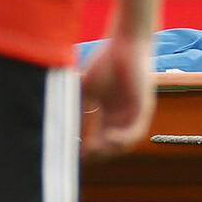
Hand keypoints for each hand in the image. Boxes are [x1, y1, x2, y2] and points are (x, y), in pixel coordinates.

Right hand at [81, 34, 154, 160]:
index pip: (97, 139)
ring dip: (109, 151)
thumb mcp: (85, 90)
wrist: (126, 44)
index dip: (85, 150)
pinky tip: (108, 139)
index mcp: (108, 113)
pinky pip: (136, 132)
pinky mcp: (144, 108)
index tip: (71, 156)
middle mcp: (122, 117)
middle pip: (109, 146)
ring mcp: (134, 114)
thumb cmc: (105, 61)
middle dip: (96, 154)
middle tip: (81, 157)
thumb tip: (57, 127)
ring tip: (93, 151)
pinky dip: (122, 140)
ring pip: (124, 144)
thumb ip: (75, 108)